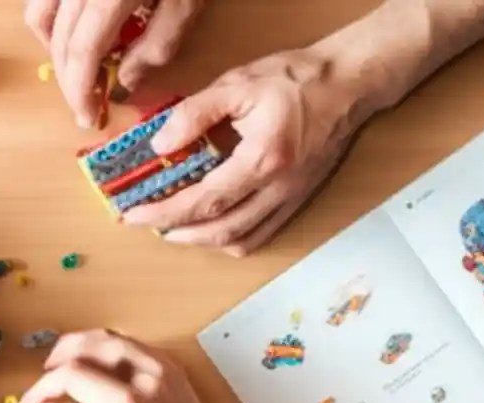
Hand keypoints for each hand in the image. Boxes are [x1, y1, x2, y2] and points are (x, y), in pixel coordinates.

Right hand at [16, 330, 244, 402]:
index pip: (70, 376)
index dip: (41, 387)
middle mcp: (144, 376)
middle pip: (88, 344)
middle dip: (59, 354)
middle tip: (44, 374)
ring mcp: (161, 365)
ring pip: (109, 337)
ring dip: (81, 346)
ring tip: (64, 366)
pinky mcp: (171, 364)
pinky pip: (130, 345)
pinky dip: (106, 350)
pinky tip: (95, 367)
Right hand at [26, 0, 204, 127]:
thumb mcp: (188, 3)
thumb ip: (157, 46)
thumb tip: (124, 82)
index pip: (82, 53)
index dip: (80, 91)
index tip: (88, 117)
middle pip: (58, 39)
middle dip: (68, 79)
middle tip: (85, 101)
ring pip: (38, 14)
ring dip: (52, 48)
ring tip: (77, 65)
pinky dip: (49, 17)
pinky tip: (73, 27)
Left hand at [121, 47, 374, 254]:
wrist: (349, 84)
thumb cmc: (297, 80)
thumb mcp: (237, 85)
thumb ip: (194, 114)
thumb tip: (160, 145)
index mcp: (262, 160)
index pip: (203, 201)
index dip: (163, 214)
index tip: (133, 216)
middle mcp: (278, 188)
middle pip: (219, 230)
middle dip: (177, 233)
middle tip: (146, 223)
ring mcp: (291, 198)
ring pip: (241, 240)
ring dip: (202, 242)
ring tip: (174, 229)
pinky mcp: (299, 199)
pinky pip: (262, 234)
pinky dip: (232, 239)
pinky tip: (213, 228)